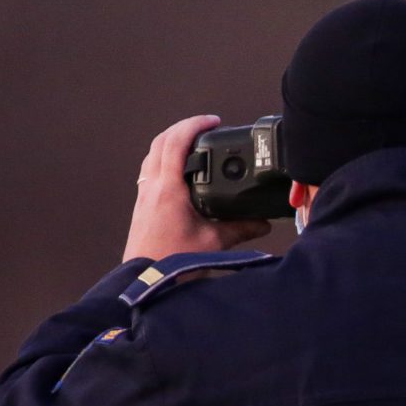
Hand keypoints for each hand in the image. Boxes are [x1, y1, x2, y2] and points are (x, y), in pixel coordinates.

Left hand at [123, 115, 273, 262]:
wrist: (145, 283)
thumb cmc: (173, 263)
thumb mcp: (214, 243)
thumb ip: (241, 229)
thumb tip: (263, 223)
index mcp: (168, 189)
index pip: (177, 143)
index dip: (195, 125)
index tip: (214, 122)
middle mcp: (152, 187)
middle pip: (160, 141)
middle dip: (182, 128)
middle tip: (205, 127)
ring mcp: (144, 195)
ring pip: (152, 154)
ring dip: (171, 142)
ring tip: (193, 144)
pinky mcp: (142, 205)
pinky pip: (150, 170)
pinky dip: (164, 160)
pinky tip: (180, 172)